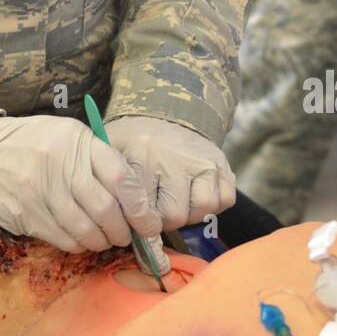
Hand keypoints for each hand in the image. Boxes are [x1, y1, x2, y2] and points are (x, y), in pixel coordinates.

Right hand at [0, 114, 163, 254]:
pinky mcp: (26, 213)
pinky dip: (78, 245)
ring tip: (103, 240)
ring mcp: (42, 190)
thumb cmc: (29, 143)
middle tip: (125, 236)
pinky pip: (63, 239)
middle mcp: (62, 163)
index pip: (121, 176)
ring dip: (101, 241)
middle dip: (122, 230)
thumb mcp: (65, 135)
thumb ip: (95, 158)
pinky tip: (80, 240)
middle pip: (106, 208)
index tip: (149, 223)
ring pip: (86, 229)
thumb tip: (132, 196)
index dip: (140, 206)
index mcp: (78, 140)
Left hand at [105, 116, 235, 232]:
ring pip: (203, 210)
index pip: (142, 209)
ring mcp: (204, 160)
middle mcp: (176, 156)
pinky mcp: (223, 163)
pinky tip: (194, 194)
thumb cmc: (135, 140)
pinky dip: (210, 204)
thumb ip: (112, 188)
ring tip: (175, 201)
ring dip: (189, 214)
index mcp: (142, 153)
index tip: (136, 221)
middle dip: (164, 220)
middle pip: (174, 215)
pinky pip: (224, 200)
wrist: (166, 109)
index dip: (138, 223)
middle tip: (156, 207)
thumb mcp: (112, 155)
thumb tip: (117, 226)